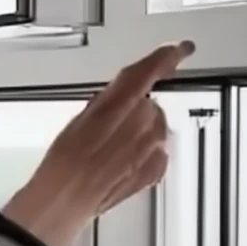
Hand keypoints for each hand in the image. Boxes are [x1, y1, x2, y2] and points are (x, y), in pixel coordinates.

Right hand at [1, 40, 195, 245]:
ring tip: (108, 149)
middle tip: (106, 128)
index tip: (181, 49)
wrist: (67, 197)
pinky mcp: (156, 168)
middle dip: (133, 111)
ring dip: (137, 133)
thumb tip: (119, 96)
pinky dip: (143, 154)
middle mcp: (142, 122)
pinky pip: (157, 151)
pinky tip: (119, 162)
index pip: (151, 70)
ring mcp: (152, 147)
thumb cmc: (65, 161)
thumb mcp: (80, 118)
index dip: (169, 56)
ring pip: (154, 127)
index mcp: (119, 103)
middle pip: (149, 103)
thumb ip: (107, 102)